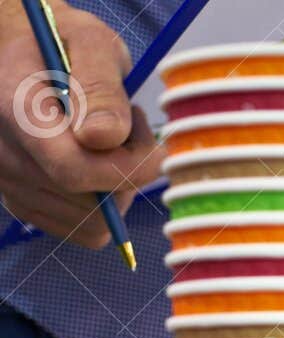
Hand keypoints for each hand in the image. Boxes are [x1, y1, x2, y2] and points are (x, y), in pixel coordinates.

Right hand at [0, 1, 162, 246]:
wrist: (23, 55)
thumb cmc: (62, 42)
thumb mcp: (91, 43)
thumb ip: (100, 87)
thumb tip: (106, 138)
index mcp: (14, 109)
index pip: (72, 168)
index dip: (126, 168)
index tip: (150, 140)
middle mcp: (4, 153)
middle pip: (89, 201)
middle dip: (129, 172)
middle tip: (132, 128)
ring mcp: (10, 184)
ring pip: (92, 223)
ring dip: (119, 189)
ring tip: (113, 141)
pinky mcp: (25, 203)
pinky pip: (84, 230)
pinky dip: (105, 205)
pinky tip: (101, 165)